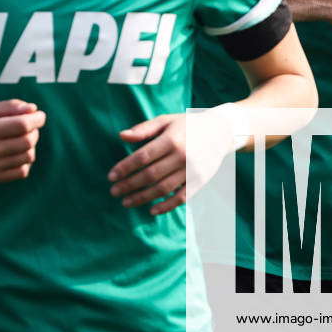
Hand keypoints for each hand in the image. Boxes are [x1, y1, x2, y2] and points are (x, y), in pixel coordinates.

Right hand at [0, 100, 45, 182]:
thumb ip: (11, 106)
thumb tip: (33, 109)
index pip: (23, 125)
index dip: (37, 119)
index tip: (39, 116)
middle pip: (28, 142)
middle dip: (35, 132)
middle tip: (30, 127)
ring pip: (28, 157)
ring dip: (31, 146)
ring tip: (23, 140)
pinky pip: (22, 172)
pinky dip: (25, 161)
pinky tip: (18, 153)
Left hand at [108, 110, 236, 215]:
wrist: (221, 131)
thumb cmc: (187, 125)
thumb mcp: (166, 120)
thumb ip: (144, 129)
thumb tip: (121, 136)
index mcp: (171, 139)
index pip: (142, 157)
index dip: (125, 168)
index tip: (111, 176)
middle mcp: (182, 156)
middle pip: (150, 175)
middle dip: (129, 185)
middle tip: (114, 192)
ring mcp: (192, 170)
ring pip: (163, 189)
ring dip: (142, 198)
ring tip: (126, 202)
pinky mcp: (200, 181)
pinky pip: (181, 198)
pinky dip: (166, 206)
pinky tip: (151, 210)